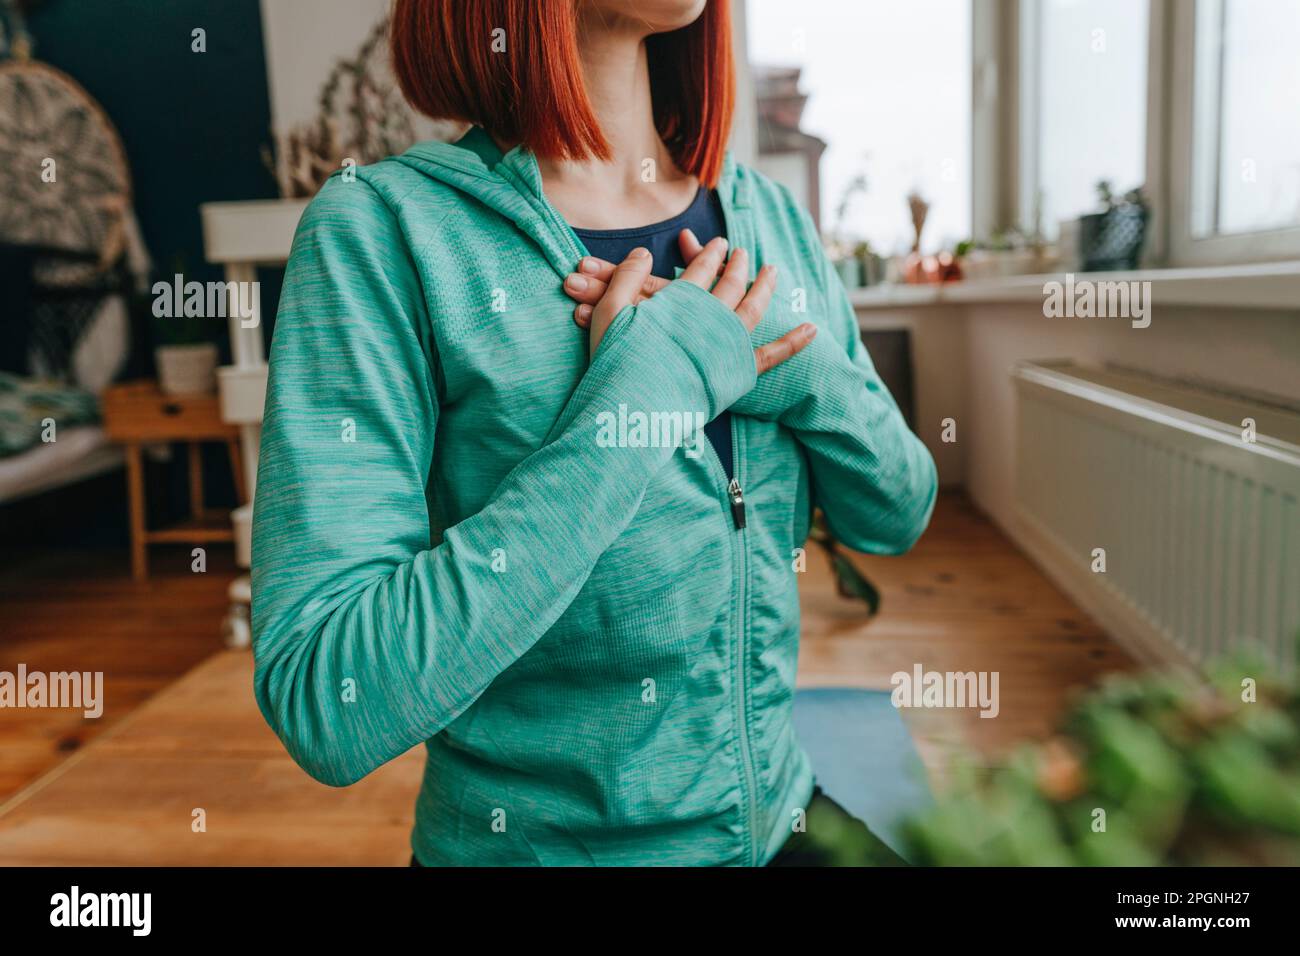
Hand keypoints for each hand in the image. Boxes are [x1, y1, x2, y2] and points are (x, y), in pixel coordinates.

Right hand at [571, 233, 816, 373]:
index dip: (710, 254)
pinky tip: (811, 329)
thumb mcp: (610, 311)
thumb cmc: (615, 361)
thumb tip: (644, 251)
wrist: (633, 410)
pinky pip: (772, 355)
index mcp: (682, 300)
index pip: (702, 270)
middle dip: (738, 265)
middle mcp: (711, 316)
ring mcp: (728, 344)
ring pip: (754, 308)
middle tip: (743, 253)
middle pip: (731, 284)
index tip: (719, 243)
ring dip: (766, 287)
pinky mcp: (737, 373)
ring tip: (773, 271)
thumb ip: (627, 276)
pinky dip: (793, 342)